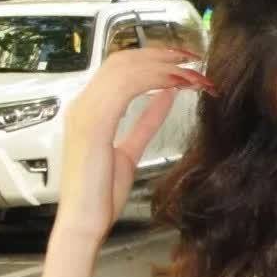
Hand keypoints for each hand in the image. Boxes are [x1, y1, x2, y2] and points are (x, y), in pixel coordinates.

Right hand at [54, 46, 215, 242]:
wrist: (83, 222)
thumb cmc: (102, 195)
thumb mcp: (130, 152)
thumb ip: (145, 123)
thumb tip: (165, 98)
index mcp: (89, 109)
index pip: (120, 68)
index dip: (153, 58)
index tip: (183, 61)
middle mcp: (83, 104)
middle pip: (123, 60)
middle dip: (161, 55)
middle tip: (193, 58)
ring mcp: (85, 111)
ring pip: (126, 69)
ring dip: (164, 67)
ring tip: (193, 72)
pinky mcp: (93, 123)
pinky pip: (126, 88)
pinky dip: (154, 80)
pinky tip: (176, 83)